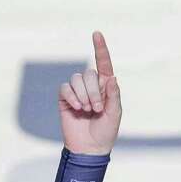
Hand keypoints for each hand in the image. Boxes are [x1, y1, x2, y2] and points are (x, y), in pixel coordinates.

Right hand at [59, 31, 121, 154]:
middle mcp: (91, 86)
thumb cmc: (105, 132)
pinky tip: (76, 108)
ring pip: (76, 79)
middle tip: (96, 109)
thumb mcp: (115, 114)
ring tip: (86, 111)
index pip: (103, 63)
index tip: (97, 34)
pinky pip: (65, 88)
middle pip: (89, 73)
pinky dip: (72, 97)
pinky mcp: (65, 99)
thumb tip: (112, 77)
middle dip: (93, 92)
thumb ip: (113, 95)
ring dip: (83, 95)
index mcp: (106, 86)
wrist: (89, 148)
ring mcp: (77, 92)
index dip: (100, 48)